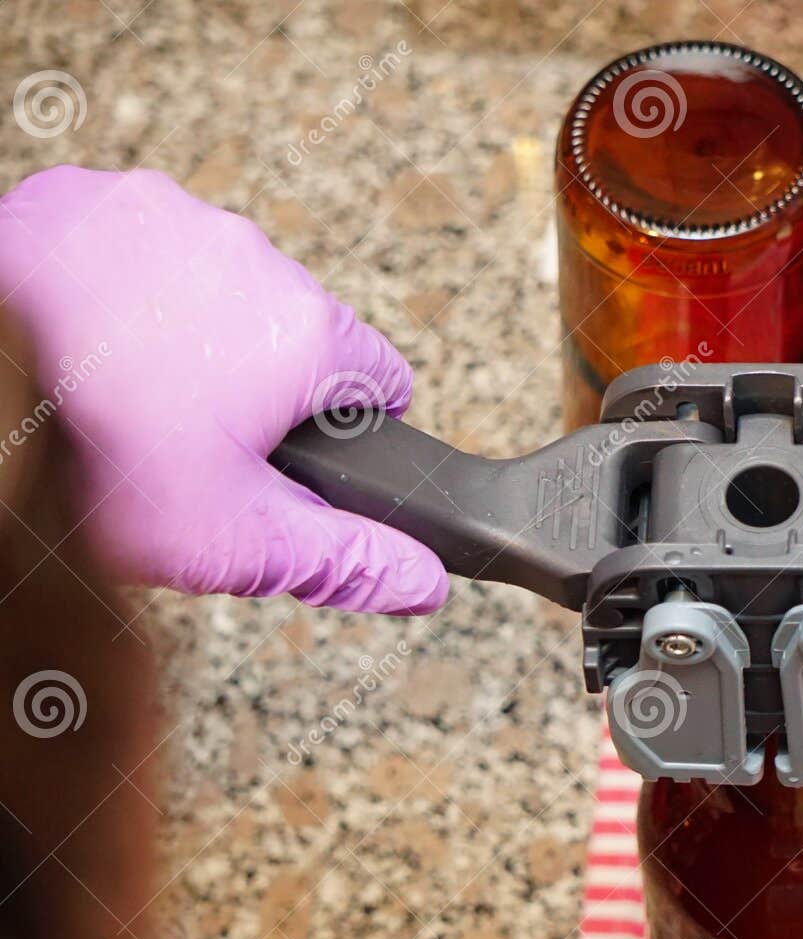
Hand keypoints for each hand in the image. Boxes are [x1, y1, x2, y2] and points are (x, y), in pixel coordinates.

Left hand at [0, 166, 447, 613]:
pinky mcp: (89, 196)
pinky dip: (116, 289)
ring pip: (214, 286)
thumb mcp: (232, 541)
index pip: (383, 380)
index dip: (343, 434)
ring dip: (188, 330)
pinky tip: (80, 339)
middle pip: (294, 332)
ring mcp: (167, 215)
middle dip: (256, 383)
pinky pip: (132, 247)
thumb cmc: (87, 456)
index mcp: (308, 334)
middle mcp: (252, 256)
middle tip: (186, 441)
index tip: (290, 456)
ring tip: (120, 390)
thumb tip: (425, 580)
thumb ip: (344, 560)